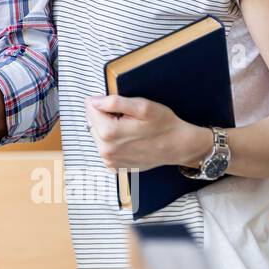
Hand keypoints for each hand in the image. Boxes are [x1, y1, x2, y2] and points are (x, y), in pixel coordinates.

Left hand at [83, 95, 211, 169]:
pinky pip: (105, 146)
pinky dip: (113, 141)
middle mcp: (105, 150)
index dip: (104, 102)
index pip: (90, 107)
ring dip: (109, 128)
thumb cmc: (163, 124)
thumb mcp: (142, 106)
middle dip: (106, 116)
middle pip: (92, 121)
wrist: (178, 146)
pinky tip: (129, 140)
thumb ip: (114, 102)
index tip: (121, 106)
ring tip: (130, 129)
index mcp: (109, 132)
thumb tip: (93, 101)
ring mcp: (109, 160)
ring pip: (97, 134)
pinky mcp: (114, 166)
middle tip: (128, 118)